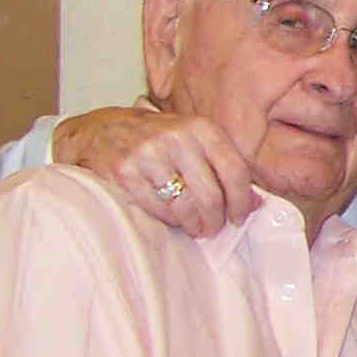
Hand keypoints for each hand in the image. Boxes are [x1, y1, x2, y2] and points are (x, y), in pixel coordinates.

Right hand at [57, 107, 258, 236]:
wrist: (99, 130)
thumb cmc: (156, 139)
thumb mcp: (193, 141)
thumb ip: (223, 166)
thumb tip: (257, 203)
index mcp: (201, 128)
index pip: (235, 172)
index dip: (242, 201)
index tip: (240, 217)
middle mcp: (176, 138)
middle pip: (211, 195)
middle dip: (217, 220)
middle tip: (214, 228)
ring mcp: (149, 154)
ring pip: (185, 206)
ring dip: (194, 225)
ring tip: (196, 228)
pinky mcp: (126, 172)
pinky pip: (159, 209)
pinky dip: (170, 220)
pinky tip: (173, 219)